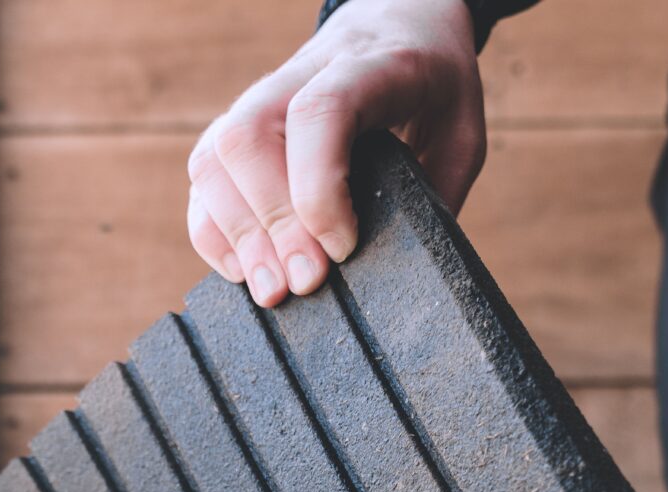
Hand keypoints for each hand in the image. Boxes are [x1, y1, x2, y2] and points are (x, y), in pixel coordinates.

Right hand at [186, 0, 486, 307]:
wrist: (404, 24)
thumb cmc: (436, 87)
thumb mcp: (463, 135)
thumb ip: (435, 193)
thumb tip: (394, 269)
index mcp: (371, 66)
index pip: (320, 112)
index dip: (319, 188)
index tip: (342, 247)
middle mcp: (303, 74)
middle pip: (249, 137)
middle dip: (270, 224)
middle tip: (303, 283)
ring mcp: (263, 98)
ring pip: (215, 156)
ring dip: (236, 234)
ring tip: (271, 289)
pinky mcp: (240, 125)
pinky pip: (204, 176)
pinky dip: (213, 230)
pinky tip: (243, 268)